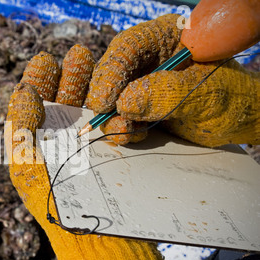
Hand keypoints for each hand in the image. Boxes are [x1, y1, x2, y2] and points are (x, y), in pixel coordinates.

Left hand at [4, 45, 170, 259]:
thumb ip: (22, 130)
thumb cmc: (57, 208)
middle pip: (62, 104)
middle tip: (80, 53)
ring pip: (87, 111)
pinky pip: (110, 127)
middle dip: (70, 77)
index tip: (46, 60)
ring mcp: (86, 153)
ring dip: (93, 86)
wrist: (99, 243)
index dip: (38, 82)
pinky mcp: (110, 159)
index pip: (32, 108)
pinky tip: (117, 95)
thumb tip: (22, 92)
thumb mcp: (29, 170)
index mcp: (33, 151)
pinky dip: (112, 110)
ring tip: (98, 63)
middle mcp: (57, 149)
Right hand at [86, 14, 259, 146]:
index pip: (129, 46)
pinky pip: (118, 116)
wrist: (240, 121)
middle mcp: (149, 58)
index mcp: (167, 38)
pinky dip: (119, 128)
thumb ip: (167, 94)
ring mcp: (142, 83)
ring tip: (124, 130)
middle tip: (104, 114)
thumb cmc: (234, 99)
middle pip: (112, 70)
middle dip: (105, 95)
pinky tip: (132, 134)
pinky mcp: (140, 107)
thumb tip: (125, 103)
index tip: (104, 99)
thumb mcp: (206, 93)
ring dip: (111, 116)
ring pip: (110, 96)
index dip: (112, 70)